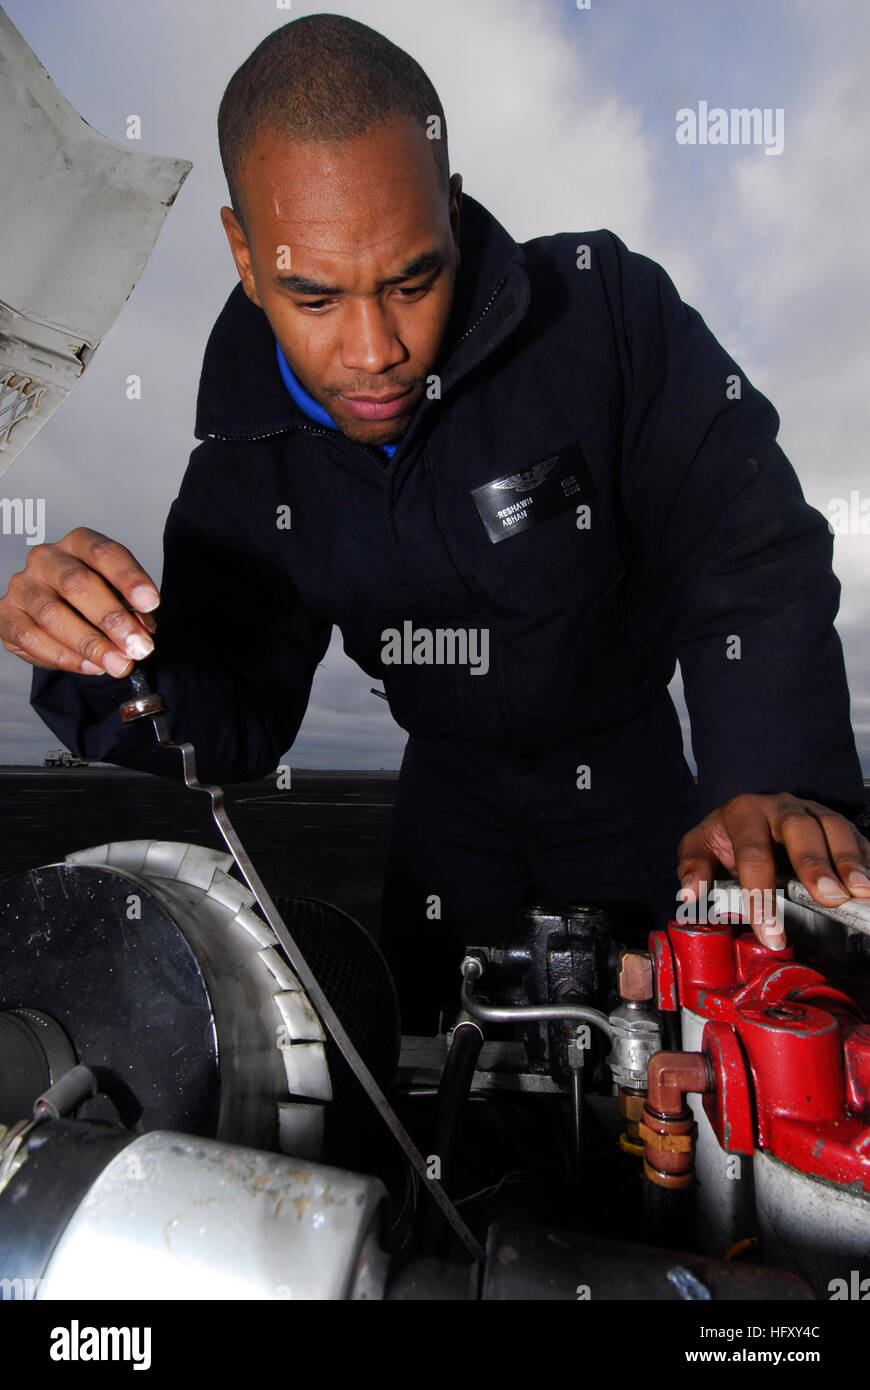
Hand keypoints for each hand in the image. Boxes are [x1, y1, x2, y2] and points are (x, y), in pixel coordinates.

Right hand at [0, 527, 158, 678]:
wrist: (53, 615)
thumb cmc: (91, 599)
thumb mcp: (117, 596)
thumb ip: (131, 609)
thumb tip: (143, 630)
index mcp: (78, 543)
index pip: (104, 553)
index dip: (129, 578)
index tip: (150, 603)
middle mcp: (46, 559)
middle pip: (77, 583)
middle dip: (112, 619)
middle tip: (138, 646)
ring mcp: (22, 586)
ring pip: (53, 615)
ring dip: (90, 644)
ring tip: (119, 664)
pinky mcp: (6, 615)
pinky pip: (31, 638)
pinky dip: (64, 656)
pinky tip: (90, 666)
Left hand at [677, 792, 869, 949]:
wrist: (743, 815)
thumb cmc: (723, 837)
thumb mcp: (699, 848)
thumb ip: (693, 869)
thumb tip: (689, 894)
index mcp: (744, 813)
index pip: (753, 854)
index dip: (762, 895)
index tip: (771, 933)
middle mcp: (780, 807)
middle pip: (799, 829)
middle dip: (814, 864)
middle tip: (829, 897)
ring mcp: (811, 811)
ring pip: (833, 827)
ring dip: (848, 860)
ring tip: (860, 890)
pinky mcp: (833, 822)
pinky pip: (854, 836)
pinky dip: (865, 859)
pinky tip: (869, 883)